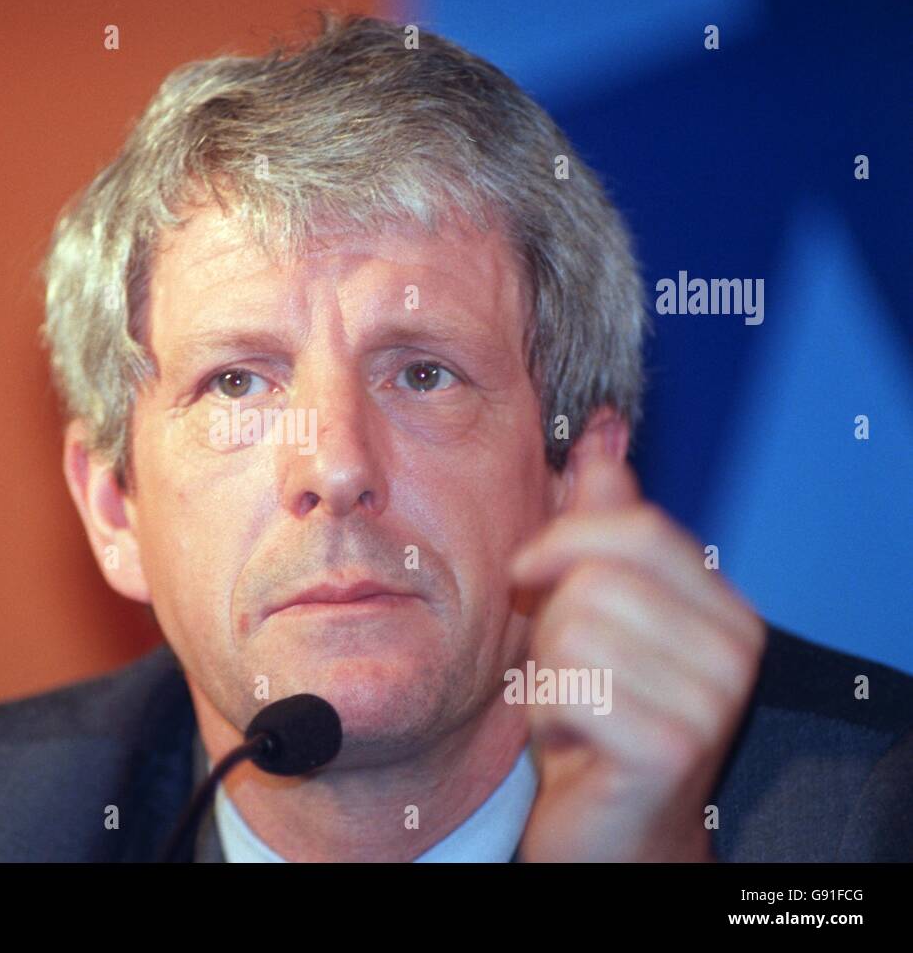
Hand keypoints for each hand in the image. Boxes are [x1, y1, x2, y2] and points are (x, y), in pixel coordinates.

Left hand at [509, 449, 766, 861]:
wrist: (610, 827)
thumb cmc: (597, 716)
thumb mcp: (592, 610)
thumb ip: (601, 528)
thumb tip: (600, 436)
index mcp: (724, 607)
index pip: (636, 526)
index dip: (563, 540)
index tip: (529, 573)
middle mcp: (735, 649)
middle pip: (596, 578)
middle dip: (551, 624)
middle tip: (564, 673)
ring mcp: (712, 700)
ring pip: (575, 630)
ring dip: (548, 674)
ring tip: (571, 707)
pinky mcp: (673, 746)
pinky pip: (570, 687)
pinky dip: (547, 713)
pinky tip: (570, 739)